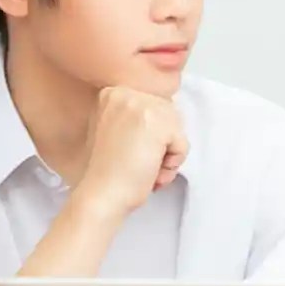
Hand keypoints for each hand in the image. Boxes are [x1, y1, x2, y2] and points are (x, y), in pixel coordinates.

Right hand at [73, 86, 187, 217]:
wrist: (101, 193)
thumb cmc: (110, 171)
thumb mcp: (117, 129)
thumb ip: (139, 118)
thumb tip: (169, 120)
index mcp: (114, 92)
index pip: (155, 106)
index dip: (151, 135)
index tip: (130, 150)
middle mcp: (127, 93)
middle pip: (169, 115)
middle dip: (161, 144)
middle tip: (137, 162)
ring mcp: (143, 106)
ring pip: (177, 129)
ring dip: (166, 155)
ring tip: (143, 168)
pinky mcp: (159, 124)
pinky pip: (183, 144)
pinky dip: (172, 163)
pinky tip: (150, 171)